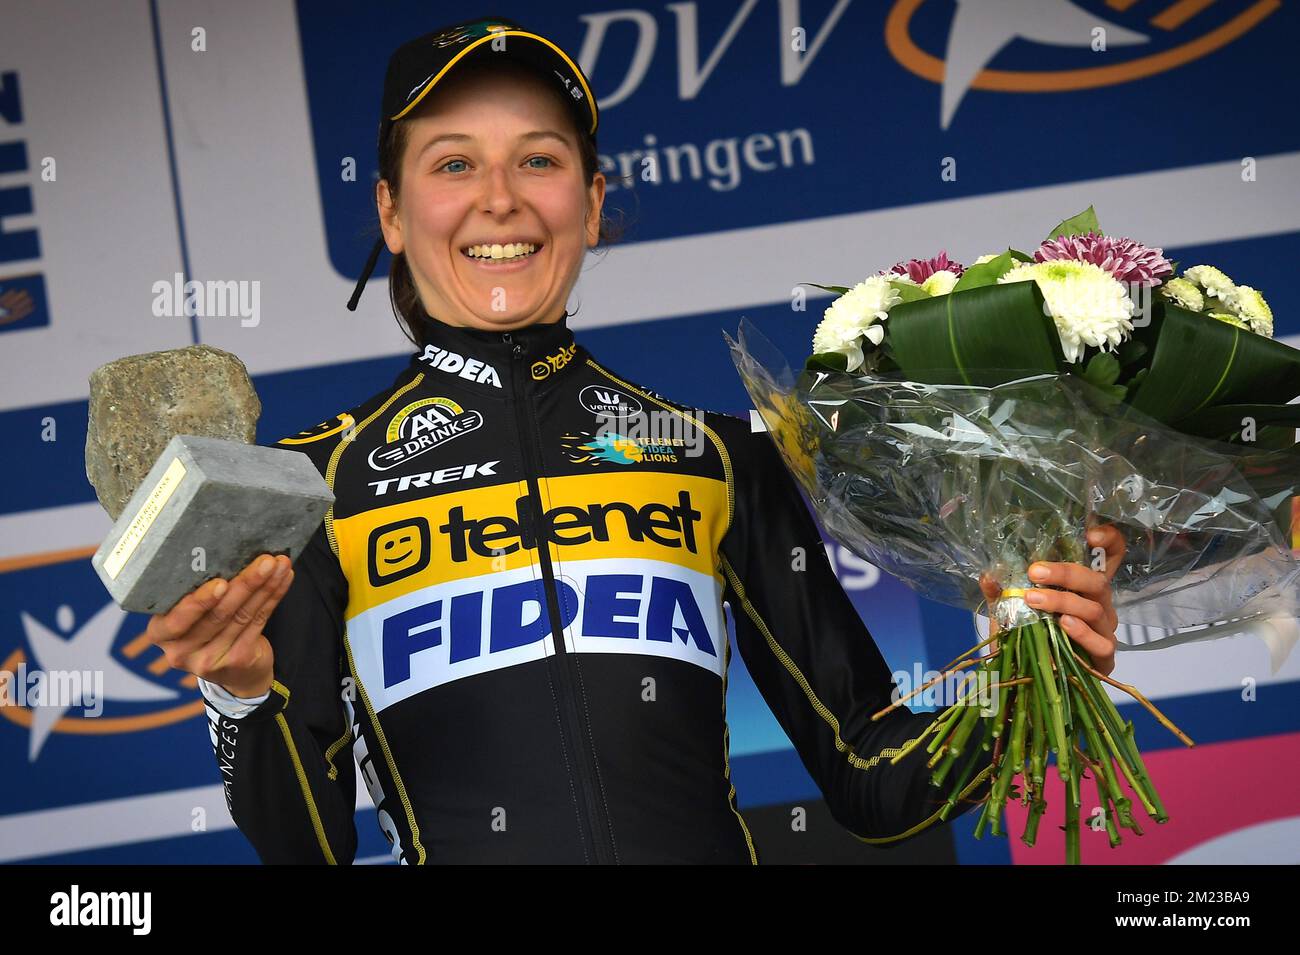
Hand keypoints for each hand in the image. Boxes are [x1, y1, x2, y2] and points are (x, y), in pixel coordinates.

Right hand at [144, 553, 293, 697]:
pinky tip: (284, 578)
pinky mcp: (239, 659)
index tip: (220, 582)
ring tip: (279, 564)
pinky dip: (274, 596)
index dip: (198, 603)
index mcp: (161, 633)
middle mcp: (181, 651)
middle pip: (217, 615)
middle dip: (245, 584)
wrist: (233, 673)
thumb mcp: (190, 615)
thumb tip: (225, 549)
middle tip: (264, 561)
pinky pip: (259, 621)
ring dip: (265, 586)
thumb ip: (198, 592)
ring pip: (242, 616)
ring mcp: (210, 660)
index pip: (175, 620)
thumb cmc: (206, 628)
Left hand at [979, 524, 1124, 676]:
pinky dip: (1081, 632)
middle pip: (1097, 581)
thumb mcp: (1009, 613)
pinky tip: (1063, 625)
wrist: (1031, 684)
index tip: (1090, 533)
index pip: (1108, 558)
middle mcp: (1099, 606)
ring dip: (1063, 601)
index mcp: (1082, 589)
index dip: (1108, 541)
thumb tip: (988, 575)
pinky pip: (1101, 643)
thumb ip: (1000, 594)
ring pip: (1095, 609)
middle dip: (1066, 573)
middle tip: (1034, 572)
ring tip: (1034, 599)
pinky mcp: (1105, 659)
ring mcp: (1104, 632)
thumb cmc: (1027, 640)